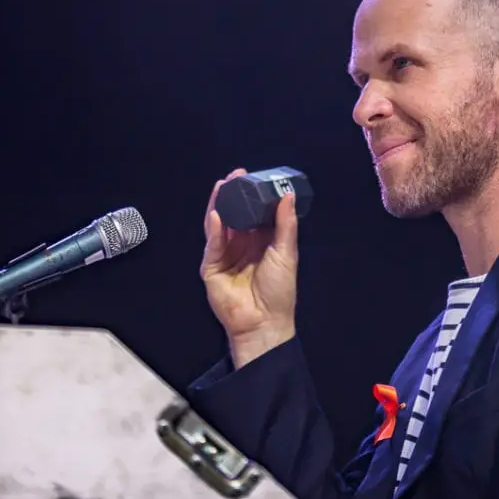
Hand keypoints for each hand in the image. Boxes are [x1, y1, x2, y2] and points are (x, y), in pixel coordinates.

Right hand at [200, 168, 298, 367]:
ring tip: (222, 186)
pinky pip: (212, 244)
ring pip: (218, 225)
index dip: (251, 195)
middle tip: (235, 175)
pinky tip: (216, 214)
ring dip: (219, 205)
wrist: (264, 323)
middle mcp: (240, 245)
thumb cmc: (279, 291)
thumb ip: (285, 224)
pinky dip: (214, 230)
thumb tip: (287, 195)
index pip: (253, 213)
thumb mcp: (286, 253)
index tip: (252, 177)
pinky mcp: (210, 267)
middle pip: (233, 215)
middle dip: (233, 195)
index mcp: (259, 241)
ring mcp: (224, 255)